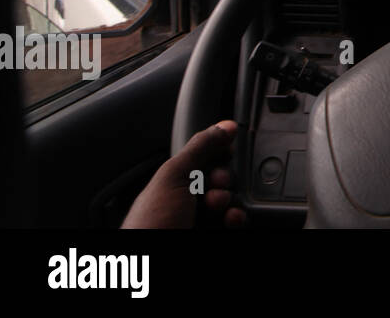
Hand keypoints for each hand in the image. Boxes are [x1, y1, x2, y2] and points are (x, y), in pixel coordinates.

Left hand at [121, 120, 245, 228]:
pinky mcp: (216, 234)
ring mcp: (202, 220)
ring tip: (217, 205)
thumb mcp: (173, 175)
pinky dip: (238, 217)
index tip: (224, 151)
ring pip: (233, 200)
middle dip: (223, 177)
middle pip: (223, 178)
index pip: (205, 159)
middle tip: (212, 183)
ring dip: (230, 198)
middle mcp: (188, 200)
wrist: (151, 264)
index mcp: (173, 182)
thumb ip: (200, 147)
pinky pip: (238, 221)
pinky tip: (230, 218)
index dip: (218, 153)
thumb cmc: (151, 223)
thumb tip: (226, 125)